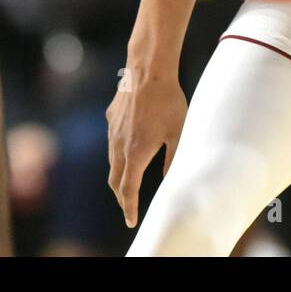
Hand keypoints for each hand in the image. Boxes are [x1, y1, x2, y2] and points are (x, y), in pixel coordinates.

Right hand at [106, 62, 187, 227]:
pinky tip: (129, 148)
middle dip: (122, 196)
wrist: (148, 71)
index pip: (128, 190)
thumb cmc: (168, 101)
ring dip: (119, 176)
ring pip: (112, 161)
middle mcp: (119, 146)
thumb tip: (171, 179)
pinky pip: (113, 141)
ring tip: (129, 182)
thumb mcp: (179, 132)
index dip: (129, 207)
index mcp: (136, 153)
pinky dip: (118, 153)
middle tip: (129, 206)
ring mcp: (112, 131)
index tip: (131, 220)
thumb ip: (174, 158)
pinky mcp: (111, 118)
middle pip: (115, 180)